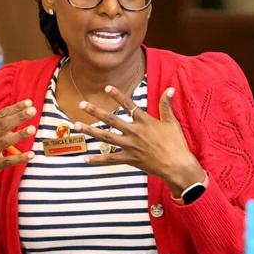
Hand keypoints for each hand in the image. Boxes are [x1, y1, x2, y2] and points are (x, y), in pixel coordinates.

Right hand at [0, 101, 36, 208]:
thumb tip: (16, 120)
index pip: (1, 115)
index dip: (15, 108)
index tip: (28, 102)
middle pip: (3, 124)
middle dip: (19, 116)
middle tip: (32, 111)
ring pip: (6, 140)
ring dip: (20, 134)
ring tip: (32, 129)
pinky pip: (9, 161)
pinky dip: (20, 158)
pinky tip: (31, 154)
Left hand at [74, 86, 204, 196]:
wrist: (177, 165)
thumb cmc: (176, 143)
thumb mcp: (172, 122)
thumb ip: (166, 105)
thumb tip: (170, 89)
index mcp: (144, 121)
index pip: (128, 104)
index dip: (117, 95)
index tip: (106, 88)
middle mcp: (134, 132)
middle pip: (111, 119)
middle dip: (95, 111)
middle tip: (81, 105)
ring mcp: (130, 146)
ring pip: (106, 137)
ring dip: (90, 131)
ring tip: (76, 126)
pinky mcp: (129, 159)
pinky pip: (110, 159)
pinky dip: (97, 160)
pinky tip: (85, 159)